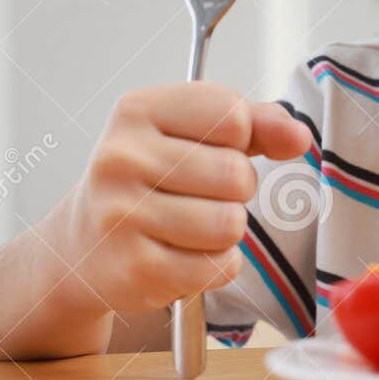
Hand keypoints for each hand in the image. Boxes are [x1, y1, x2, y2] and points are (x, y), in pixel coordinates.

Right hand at [54, 82, 312, 312]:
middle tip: (199, 195)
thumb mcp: (190, 133)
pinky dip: (215, 265)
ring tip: (189, 226)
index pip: (232, 114)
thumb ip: (253, 124)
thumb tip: (297, 136)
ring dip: (226, 231)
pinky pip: (218, 266)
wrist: (80, 245)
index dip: (240, 138)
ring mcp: (123, 215)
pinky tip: (181, 255)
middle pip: (236, 174)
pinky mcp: (134, 269)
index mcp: (137, 111)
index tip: (212, 148)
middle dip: (236, 191)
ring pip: (230, 224)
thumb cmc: (147, 181)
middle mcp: (122, 158)